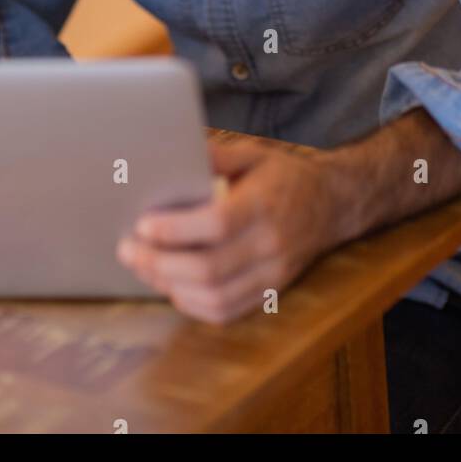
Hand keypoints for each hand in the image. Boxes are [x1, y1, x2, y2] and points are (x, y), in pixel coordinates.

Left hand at [116, 136, 341, 323]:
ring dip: (171, 286)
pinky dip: (193, 305)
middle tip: (127, 250)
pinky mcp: (271, 293)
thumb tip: (175, 150)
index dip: (175, 229)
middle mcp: (271, 243)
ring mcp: (273, 274)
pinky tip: (172, 286)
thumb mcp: (255, 154)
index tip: (142, 225)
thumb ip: (216, 155)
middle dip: (160, 263)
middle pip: (209, 267)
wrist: (332, 205)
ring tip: (144, 268)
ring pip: (215, 296)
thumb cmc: (286, 177)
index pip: (216, 224)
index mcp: (265, 204)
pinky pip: (226, 311)